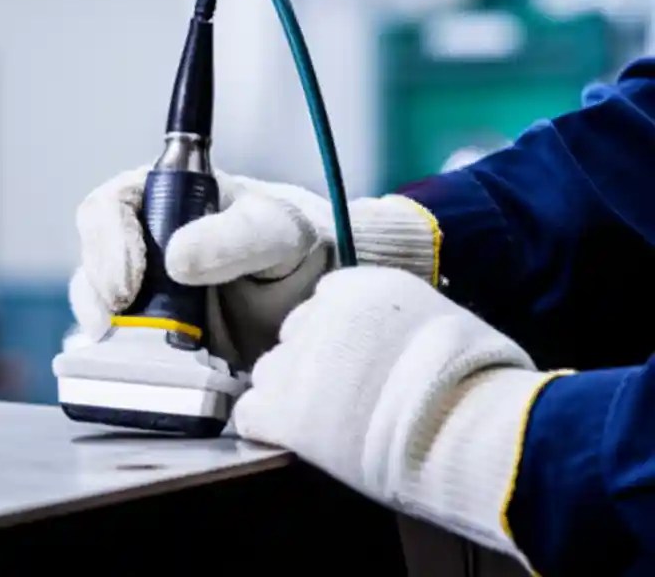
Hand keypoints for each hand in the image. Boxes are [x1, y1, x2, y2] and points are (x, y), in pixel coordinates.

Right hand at [68, 166, 435, 366]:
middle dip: (95, 295)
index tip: (126, 283)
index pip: (111, 207)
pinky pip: (118, 352)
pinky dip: (123, 364)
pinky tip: (140, 373)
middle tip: (115, 324)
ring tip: (132, 354)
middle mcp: (145, 244)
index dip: (106, 242)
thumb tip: (176, 259)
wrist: (323, 303)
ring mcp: (145, 294)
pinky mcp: (152, 341)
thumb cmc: (302, 247)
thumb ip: (236, 237)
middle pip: (93, 263)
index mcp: (166, 199)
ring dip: (106, 335)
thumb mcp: (281, 231)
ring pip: (98, 311)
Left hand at [233, 265, 560, 562]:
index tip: (360, 360)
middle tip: (345, 394)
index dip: (340, 337)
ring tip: (327, 422)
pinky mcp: (281, 411)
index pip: (324, 303)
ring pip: (270, 373)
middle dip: (313, 362)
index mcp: (357, 287)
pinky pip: (251, 413)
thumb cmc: (475, 380)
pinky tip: (296, 439)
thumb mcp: (441, 319)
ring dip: (290, 394)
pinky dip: (268, 426)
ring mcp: (294, 363)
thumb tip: (399, 332)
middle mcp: (316, 315)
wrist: (465, 426)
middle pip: (294, 335)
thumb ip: (401, 318)